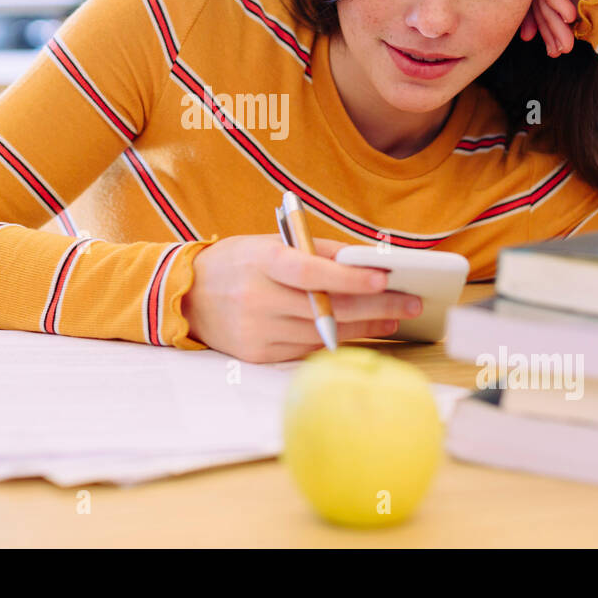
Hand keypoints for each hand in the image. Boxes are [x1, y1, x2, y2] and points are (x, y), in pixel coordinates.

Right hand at [180, 234, 424, 363]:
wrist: (187, 296)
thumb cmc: (239, 262)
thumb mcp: (271, 242)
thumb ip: (319, 250)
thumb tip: (369, 260)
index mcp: (261, 262)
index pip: (310, 271)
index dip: (349, 277)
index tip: (385, 278)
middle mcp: (257, 298)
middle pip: (327, 308)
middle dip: (376, 306)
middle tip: (411, 302)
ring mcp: (257, 330)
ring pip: (324, 334)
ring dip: (365, 327)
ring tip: (394, 318)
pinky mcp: (257, 355)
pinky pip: (307, 350)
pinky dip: (337, 341)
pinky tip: (361, 333)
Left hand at [519, 0, 597, 56]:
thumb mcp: (572, 15)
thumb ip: (550, 16)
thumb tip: (525, 34)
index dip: (537, 21)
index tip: (534, 42)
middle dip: (547, 25)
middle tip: (554, 51)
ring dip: (554, 21)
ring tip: (565, 45)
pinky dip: (557, 2)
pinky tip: (571, 17)